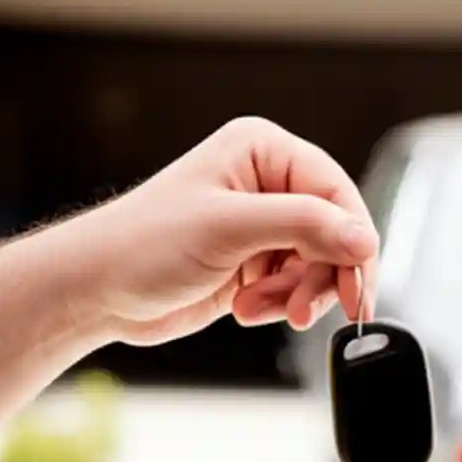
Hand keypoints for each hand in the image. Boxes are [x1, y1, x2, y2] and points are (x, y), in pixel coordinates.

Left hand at [63, 116, 378, 345]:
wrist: (96, 291)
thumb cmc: (142, 245)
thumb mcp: (228, 228)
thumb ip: (303, 227)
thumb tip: (364, 238)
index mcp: (263, 152)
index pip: (336, 192)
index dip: (352, 239)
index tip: (357, 282)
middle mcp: (268, 184)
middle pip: (335, 233)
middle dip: (321, 275)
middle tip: (305, 310)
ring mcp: (262, 226)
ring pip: (319, 265)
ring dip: (296, 295)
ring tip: (257, 307)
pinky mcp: (254, 264)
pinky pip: (295, 288)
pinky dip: (279, 305)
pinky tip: (245, 308)